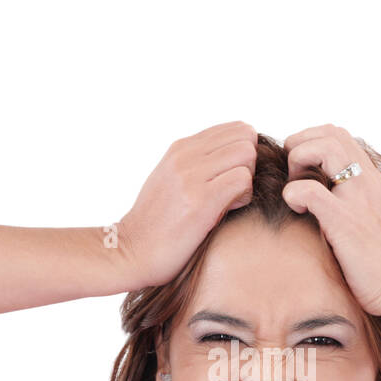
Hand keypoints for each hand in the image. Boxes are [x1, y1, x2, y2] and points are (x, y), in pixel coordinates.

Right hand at [115, 121, 257, 288]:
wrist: (130, 252)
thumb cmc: (157, 224)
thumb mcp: (172, 181)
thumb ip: (197, 164)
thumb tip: (235, 156)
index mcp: (180, 148)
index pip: (234, 128)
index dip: (244, 153)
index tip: (233, 177)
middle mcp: (185, 155)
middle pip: (245, 136)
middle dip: (250, 163)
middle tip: (236, 190)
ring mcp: (191, 176)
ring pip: (247, 153)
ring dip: (248, 179)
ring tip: (231, 200)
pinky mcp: (200, 200)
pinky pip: (243, 180)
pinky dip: (244, 196)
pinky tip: (228, 211)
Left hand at [280, 124, 380, 320]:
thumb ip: (363, 208)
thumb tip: (338, 207)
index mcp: (376, 184)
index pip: (344, 140)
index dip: (316, 143)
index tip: (303, 169)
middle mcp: (369, 183)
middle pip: (333, 133)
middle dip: (302, 143)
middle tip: (293, 172)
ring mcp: (359, 199)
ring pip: (324, 146)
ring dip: (298, 158)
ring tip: (295, 186)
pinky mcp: (345, 221)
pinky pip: (309, 189)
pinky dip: (294, 192)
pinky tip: (297, 209)